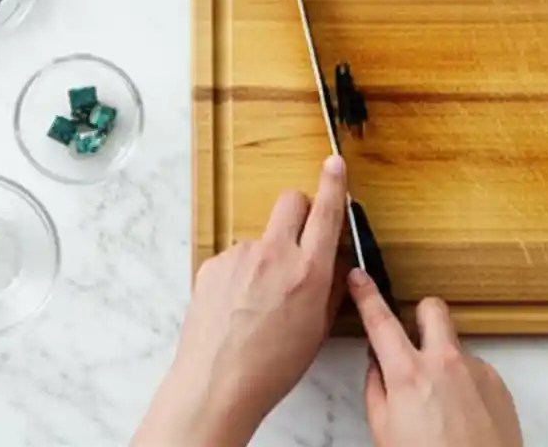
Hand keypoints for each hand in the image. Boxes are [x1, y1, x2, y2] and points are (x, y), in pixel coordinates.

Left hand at [134, 156, 348, 446]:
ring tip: (259, 300)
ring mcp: (239, 257)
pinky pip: (235, 258)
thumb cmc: (271, 366)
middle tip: (299, 235)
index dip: (333, 183)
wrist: (217, 384)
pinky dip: (241, 274)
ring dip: (267, 254)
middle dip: (299, 209)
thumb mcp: (318, 328)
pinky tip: (238, 305)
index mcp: (308, 271)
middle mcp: (274, 255)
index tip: (334, 163)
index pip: (325, 212)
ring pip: (261, 236)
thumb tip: (334, 263)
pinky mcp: (213, 266)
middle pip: (290, 201)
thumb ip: (329, 287)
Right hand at [350, 269, 522, 446]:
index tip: (360, 276)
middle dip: (419, 315)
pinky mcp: (497, 381)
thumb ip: (377, 389)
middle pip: (432, 308)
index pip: (381, 321)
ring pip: (454, 344)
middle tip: (412, 339)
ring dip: (443, 359)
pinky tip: (460, 412)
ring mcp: (476, 369)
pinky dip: (463, 382)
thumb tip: (378, 365)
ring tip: (439, 401)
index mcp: (408, 374)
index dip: (366, 294)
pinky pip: (474, 368)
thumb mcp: (384, 430)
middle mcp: (445, 362)